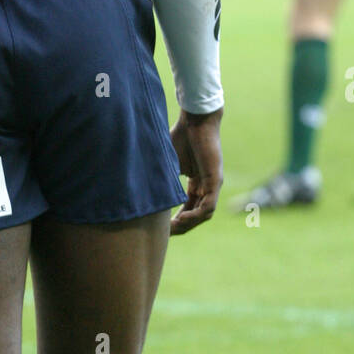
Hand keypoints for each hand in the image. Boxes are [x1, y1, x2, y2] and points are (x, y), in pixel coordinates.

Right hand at [169, 108, 222, 235]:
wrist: (195, 119)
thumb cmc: (181, 135)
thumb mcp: (167, 163)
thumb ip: (160, 178)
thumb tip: (139, 192)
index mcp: (196, 183)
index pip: (188, 208)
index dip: (175, 220)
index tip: (160, 228)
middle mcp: (206, 186)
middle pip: (196, 216)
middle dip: (180, 227)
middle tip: (164, 234)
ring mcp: (212, 184)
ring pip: (203, 215)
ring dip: (188, 224)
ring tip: (171, 228)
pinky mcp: (214, 180)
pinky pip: (208, 206)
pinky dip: (195, 215)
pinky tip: (181, 218)